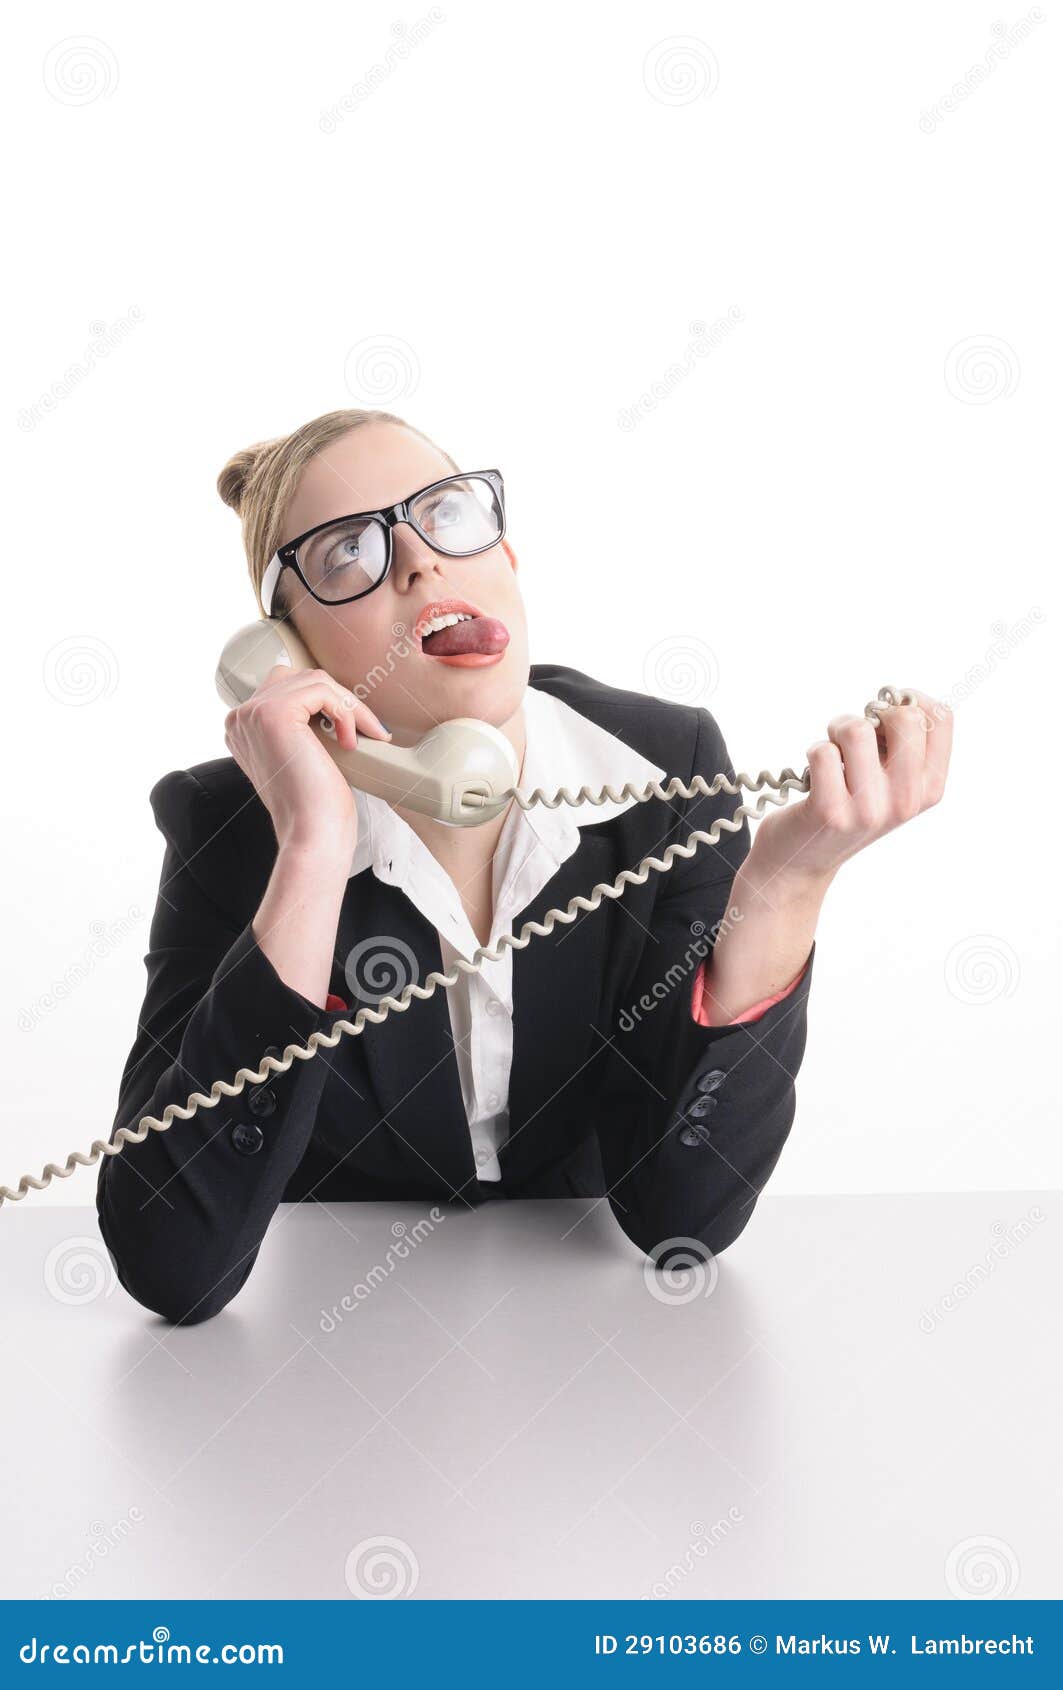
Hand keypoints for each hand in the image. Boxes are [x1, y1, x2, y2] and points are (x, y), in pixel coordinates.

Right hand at [224, 665, 390, 853]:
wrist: (312, 833)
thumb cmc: (316, 805)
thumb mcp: (306, 754)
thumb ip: (304, 725)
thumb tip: (333, 698)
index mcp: (244, 728)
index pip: (288, 689)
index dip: (327, 704)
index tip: (353, 731)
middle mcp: (241, 718)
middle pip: (300, 678)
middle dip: (340, 700)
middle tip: (367, 730)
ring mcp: (253, 713)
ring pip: (315, 682)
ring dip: (349, 707)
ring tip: (364, 736)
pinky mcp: (274, 713)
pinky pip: (322, 691)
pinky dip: (347, 712)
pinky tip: (349, 743)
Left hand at [746, 687, 953, 888]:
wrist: (802, 860)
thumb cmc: (847, 805)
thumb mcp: (889, 782)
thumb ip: (902, 745)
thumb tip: (896, 699)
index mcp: (930, 788)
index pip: (942, 718)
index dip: (911, 700)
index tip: (886, 715)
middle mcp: (906, 801)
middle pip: (906, 717)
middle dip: (873, 712)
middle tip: (856, 734)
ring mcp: (869, 809)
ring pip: (857, 730)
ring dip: (837, 728)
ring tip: (833, 750)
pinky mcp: (830, 812)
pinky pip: (822, 751)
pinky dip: (813, 751)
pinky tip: (814, 774)